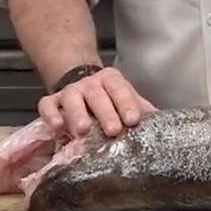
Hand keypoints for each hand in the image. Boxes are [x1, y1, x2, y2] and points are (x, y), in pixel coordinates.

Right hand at [37, 66, 155, 137]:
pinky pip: (47, 104)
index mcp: (111, 80)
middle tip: (113, 129)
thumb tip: (163, 122)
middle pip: (97, 94)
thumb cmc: (108, 97)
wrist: (81, 83)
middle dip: (105, 112)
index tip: (133, 120)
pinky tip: (57, 128)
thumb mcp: (125, 98)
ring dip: (77, 114)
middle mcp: (90, 83)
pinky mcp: (51, 100)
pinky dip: (50, 115)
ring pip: (72, 98)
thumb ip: (140, 108)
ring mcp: (69, 91)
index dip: (126, 103)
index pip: (119, 88)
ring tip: (82, 130)